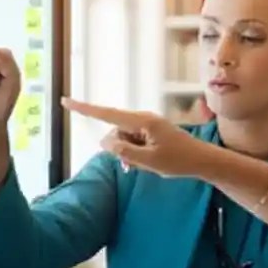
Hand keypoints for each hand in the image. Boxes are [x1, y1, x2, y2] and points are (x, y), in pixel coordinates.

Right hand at [60, 98, 205, 176]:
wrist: (202, 160)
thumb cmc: (178, 161)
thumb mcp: (148, 160)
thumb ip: (124, 151)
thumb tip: (105, 141)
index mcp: (142, 121)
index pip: (107, 114)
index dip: (84, 109)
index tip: (65, 101)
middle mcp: (143, 118)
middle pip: (115, 132)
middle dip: (118, 149)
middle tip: (134, 166)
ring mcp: (147, 124)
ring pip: (123, 138)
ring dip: (128, 153)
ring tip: (146, 164)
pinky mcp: (151, 131)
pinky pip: (133, 141)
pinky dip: (135, 153)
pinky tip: (149, 162)